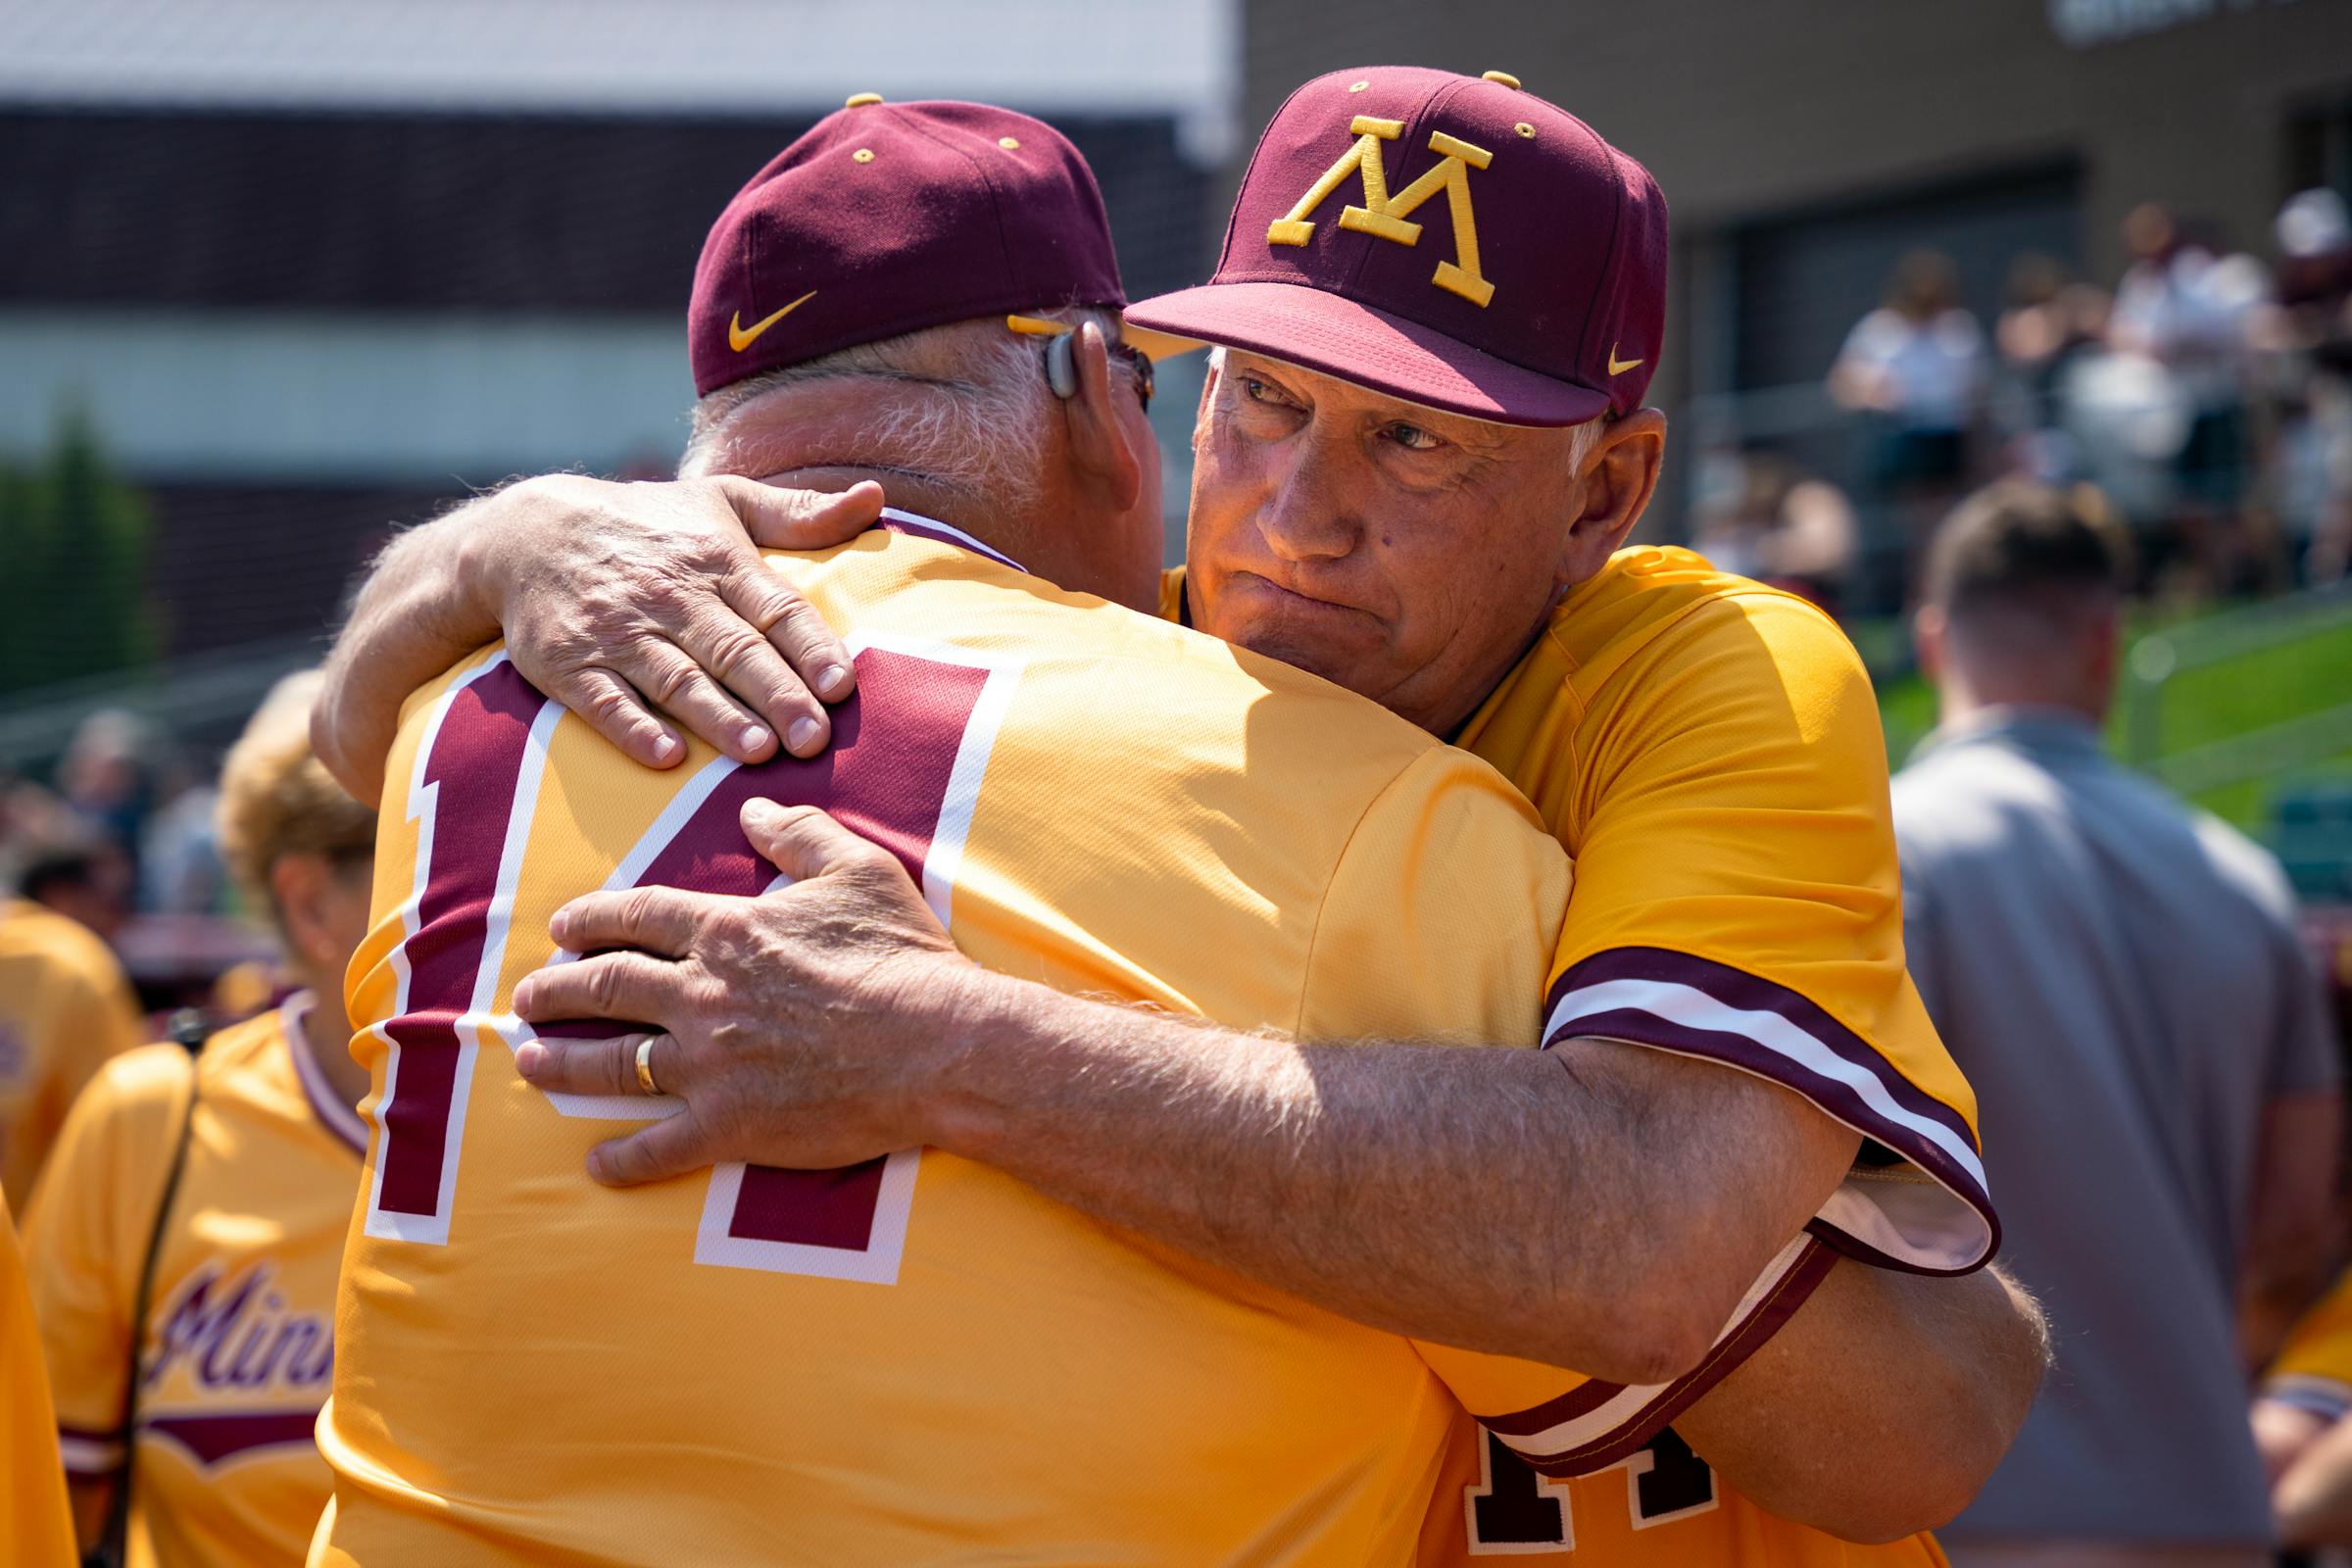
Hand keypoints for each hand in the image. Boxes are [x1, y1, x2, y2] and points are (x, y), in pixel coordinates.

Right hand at [469, 473, 884, 766]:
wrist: (527, 534)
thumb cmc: (648, 525)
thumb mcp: (722, 501)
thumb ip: (800, 513)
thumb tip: (875, 498)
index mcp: (717, 559)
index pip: (773, 607)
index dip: (810, 646)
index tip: (843, 685)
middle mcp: (671, 596)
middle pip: (732, 649)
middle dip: (776, 694)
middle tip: (814, 738)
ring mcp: (618, 632)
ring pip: (676, 678)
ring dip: (716, 716)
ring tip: (758, 752)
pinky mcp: (570, 664)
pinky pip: (603, 700)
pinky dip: (633, 728)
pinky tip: (666, 757)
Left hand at [510, 799, 977, 1183]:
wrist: (939, 1044)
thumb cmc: (902, 954)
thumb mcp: (857, 870)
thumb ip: (799, 833)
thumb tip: (752, 808)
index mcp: (727, 931)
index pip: (636, 918)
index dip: (590, 920)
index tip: (562, 929)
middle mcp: (701, 995)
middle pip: (603, 987)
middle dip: (554, 991)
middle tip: (526, 999)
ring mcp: (709, 1065)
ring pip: (611, 1064)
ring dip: (560, 1064)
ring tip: (530, 1063)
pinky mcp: (730, 1126)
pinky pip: (657, 1147)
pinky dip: (622, 1158)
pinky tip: (597, 1163)